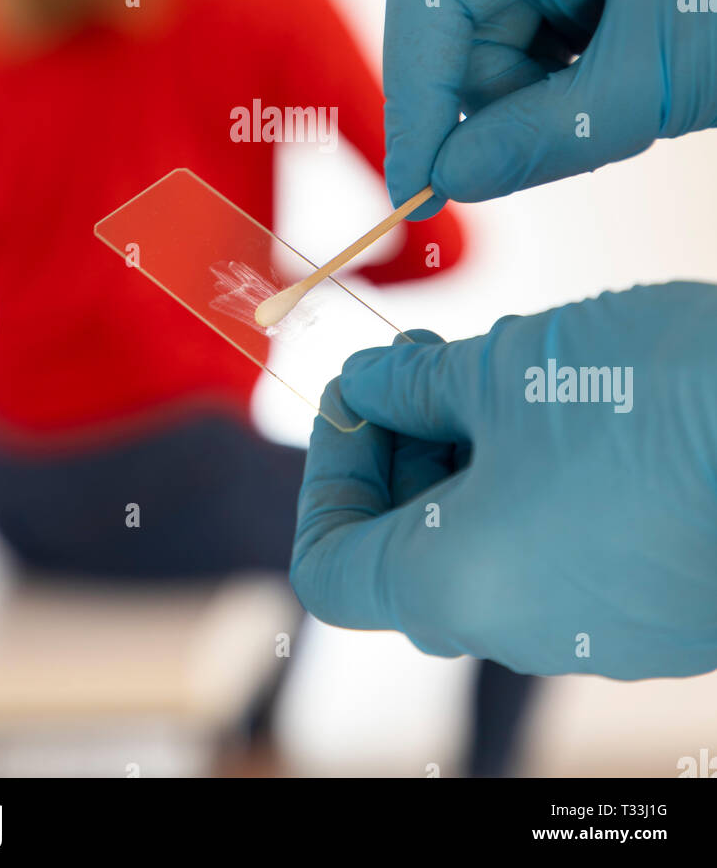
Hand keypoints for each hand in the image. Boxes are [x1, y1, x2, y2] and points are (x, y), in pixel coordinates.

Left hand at [290, 283, 716, 677]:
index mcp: (455, 588)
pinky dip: (537, 486)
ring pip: (493, 549)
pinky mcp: (664, 607)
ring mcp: (604, 629)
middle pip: (411, 553)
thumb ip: (416, 384)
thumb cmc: (647, 399)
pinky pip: (566, 553)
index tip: (358, 397)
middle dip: (401, 448)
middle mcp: (523, 632)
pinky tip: (567, 410)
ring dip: (470, 459)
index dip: (328, 475)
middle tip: (418, 361)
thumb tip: (370, 386)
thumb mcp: (505, 367)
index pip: (331, 566)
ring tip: (496, 369)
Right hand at [384, 0, 716, 215]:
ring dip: (521, 117)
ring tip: (598, 128)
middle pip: (457, 29)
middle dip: (474, 108)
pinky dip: (552, 116)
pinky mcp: (591, 13)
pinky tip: (603, 118)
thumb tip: (448, 179)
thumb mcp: (657, 80)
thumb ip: (543, 135)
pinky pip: (534, 76)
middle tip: (484, 181)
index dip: (414, 86)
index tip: (418, 174)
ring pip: (493, 63)